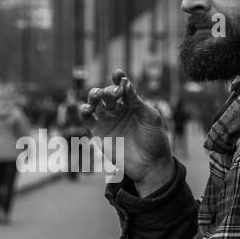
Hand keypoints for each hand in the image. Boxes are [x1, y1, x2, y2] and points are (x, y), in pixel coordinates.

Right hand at [80, 70, 173, 192]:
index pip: (122, 87)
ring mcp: (107, 121)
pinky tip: (88, 108)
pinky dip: (84, 111)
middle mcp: (118, 110)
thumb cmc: (155, 140)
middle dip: (108, 90)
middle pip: (107, 93)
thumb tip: (126, 83)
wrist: (150, 165)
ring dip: (93, 96)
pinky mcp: (98, 133)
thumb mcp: (151, 117)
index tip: (118, 74)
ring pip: (95, 103)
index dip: (119, 79)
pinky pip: (87, 119)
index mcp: (131, 104)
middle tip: (115, 93)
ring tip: (97, 95)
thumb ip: (137, 101)